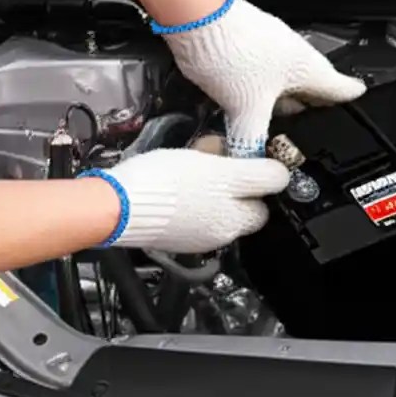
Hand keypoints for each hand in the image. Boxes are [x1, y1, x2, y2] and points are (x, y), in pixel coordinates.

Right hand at [82, 148, 288, 252]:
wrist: (116, 205)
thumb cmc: (167, 183)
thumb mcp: (219, 168)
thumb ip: (254, 173)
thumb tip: (279, 173)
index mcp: (237, 218)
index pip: (268, 197)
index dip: (262, 174)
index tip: (252, 160)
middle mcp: (222, 232)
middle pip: (245, 205)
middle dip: (239, 186)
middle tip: (223, 166)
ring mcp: (197, 236)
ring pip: (219, 208)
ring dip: (215, 192)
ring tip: (197, 172)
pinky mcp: (175, 236)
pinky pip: (195, 215)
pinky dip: (194, 202)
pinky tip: (179, 186)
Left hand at [161, 0, 365, 156]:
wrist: (195, 14)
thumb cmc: (231, 49)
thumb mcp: (245, 108)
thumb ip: (251, 141)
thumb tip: (252, 162)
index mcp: (310, 69)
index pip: (345, 91)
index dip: (353, 107)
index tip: (359, 111)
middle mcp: (296, 56)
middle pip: (313, 91)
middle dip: (310, 112)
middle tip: (309, 132)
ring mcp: (273, 49)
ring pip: (285, 83)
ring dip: (282, 102)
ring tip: (273, 123)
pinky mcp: (250, 46)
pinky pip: (263, 76)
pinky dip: (260, 92)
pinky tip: (245, 104)